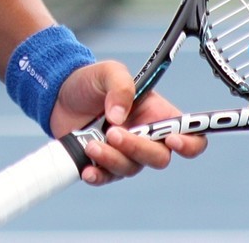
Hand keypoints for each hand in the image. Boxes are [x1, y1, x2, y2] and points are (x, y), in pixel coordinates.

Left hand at [50, 61, 207, 184]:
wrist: (58, 93)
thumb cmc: (91, 81)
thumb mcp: (109, 71)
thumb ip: (121, 86)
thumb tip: (120, 116)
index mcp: (157, 114)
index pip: (190, 134)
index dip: (190, 142)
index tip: (172, 139)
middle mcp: (146, 137)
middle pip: (159, 157)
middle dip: (138, 148)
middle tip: (113, 133)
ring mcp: (125, 152)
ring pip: (131, 168)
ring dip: (113, 159)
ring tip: (91, 143)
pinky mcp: (103, 162)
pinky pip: (107, 177)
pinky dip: (99, 176)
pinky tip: (87, 169)